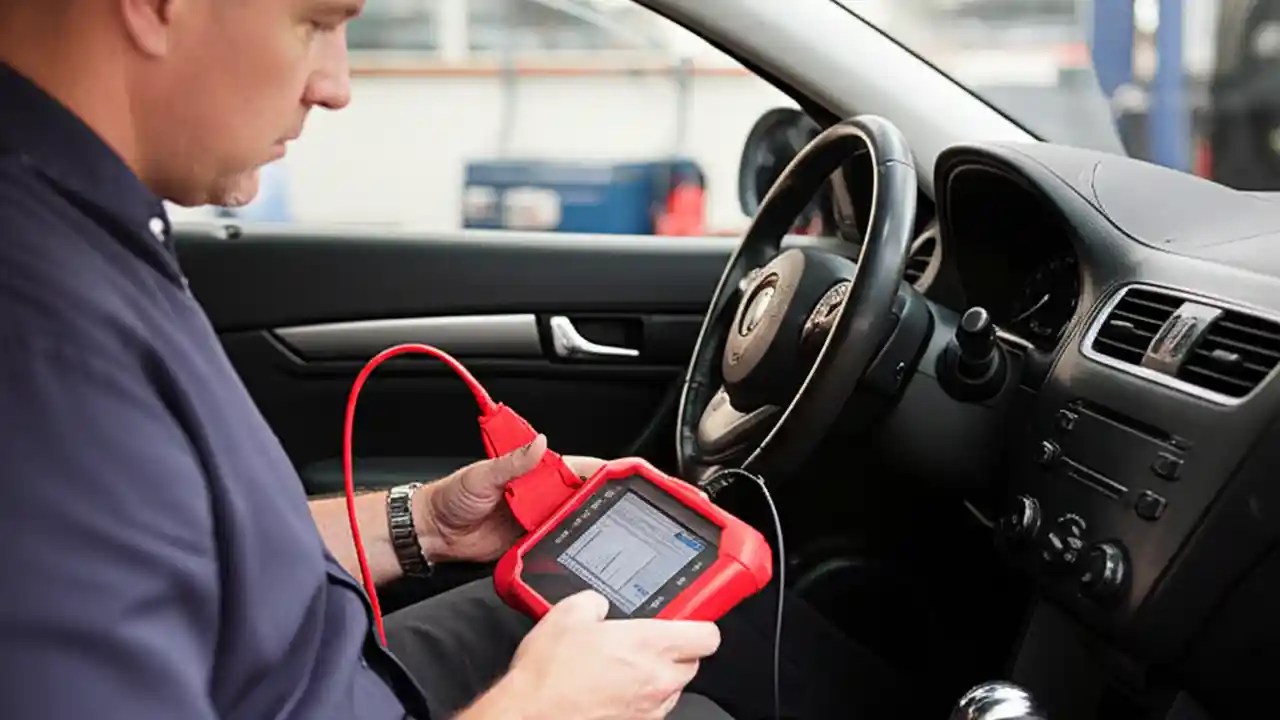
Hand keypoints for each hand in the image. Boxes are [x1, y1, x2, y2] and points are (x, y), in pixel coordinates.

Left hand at [414, 434, 605, 562]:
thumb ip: (512, 462)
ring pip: (569, 521)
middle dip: (597, 500)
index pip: (572, 467)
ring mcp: (535, 518)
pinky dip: (564, 545)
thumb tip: (540, 443)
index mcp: (530, 470)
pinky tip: (577, 548)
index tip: (619, 473)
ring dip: (582, 524)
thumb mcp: (482, 475)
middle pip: (577, 496)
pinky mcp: (529, 542)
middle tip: (618, 508)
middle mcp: (537, 493)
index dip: (597, 470)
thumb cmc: (450, 497)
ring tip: (602, 530)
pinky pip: (553, 543)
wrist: (433, 532)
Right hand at [482, 591, 721, 719]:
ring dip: (659, 674)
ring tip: (627, 663)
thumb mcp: (569, 613)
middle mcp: (658, 679)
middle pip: (693, 661)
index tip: (687, 617)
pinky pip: (653, 706)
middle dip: (677, 649)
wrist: (531, 713)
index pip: (708, 635)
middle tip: (651, 638)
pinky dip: (641, 694)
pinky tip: (614, 684)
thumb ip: (596, 601)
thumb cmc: (550, 672)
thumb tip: (599, 603)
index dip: (699, 622)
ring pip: (674, 686)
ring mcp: (649, 707)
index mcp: (651, 645)